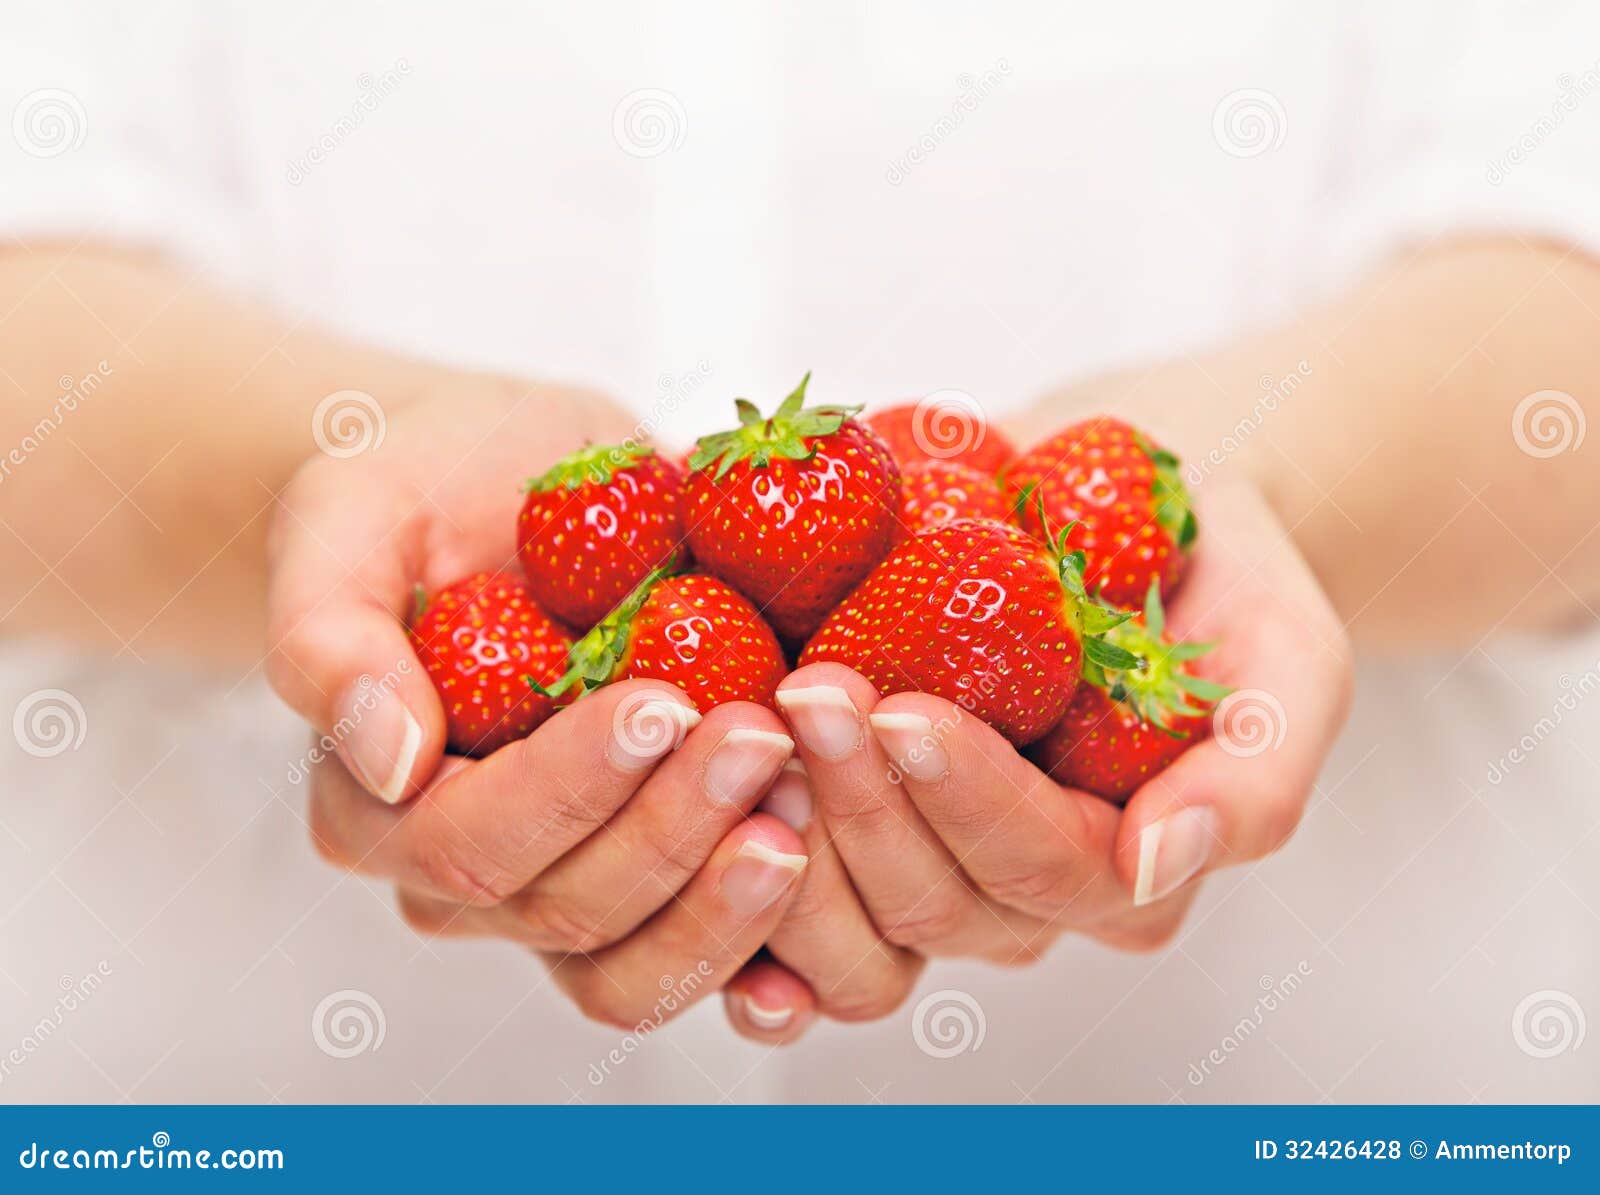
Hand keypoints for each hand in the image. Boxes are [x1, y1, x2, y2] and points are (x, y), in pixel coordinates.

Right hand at [266, 377, 809, 1028]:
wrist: (512, 482)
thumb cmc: (421, 486)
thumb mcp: (347, 516)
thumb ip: (330, 636)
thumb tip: (392, 759)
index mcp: (379, 808)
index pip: (474, 843)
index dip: (573, 788)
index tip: (663, 702)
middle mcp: (467, 876)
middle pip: (573, 911)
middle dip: (677, 833)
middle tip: (766, 736)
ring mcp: (568, 884)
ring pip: (644, 961)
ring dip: (736, 896)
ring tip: (812, 790)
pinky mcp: (657, 872)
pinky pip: (712, 951)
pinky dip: (778, 936)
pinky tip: (836, 871)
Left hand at [720, 478, 1351, 1041]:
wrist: (1137, 515)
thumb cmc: (1224, 583)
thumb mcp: (1289, 662)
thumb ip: (1256, 775)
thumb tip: (1162, 864)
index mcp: (1127, 871)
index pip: (1039, 867)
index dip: (965, 801)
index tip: (901, 708)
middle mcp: (1021, 890)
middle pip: (928, 900)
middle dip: (859, 804)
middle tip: (804, 695)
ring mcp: (933, 860)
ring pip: (843, 907)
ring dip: (784, 823)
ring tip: (740, 723)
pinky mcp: (862, 818)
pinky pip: (785, 878)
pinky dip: (730, 845)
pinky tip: (684, 784)